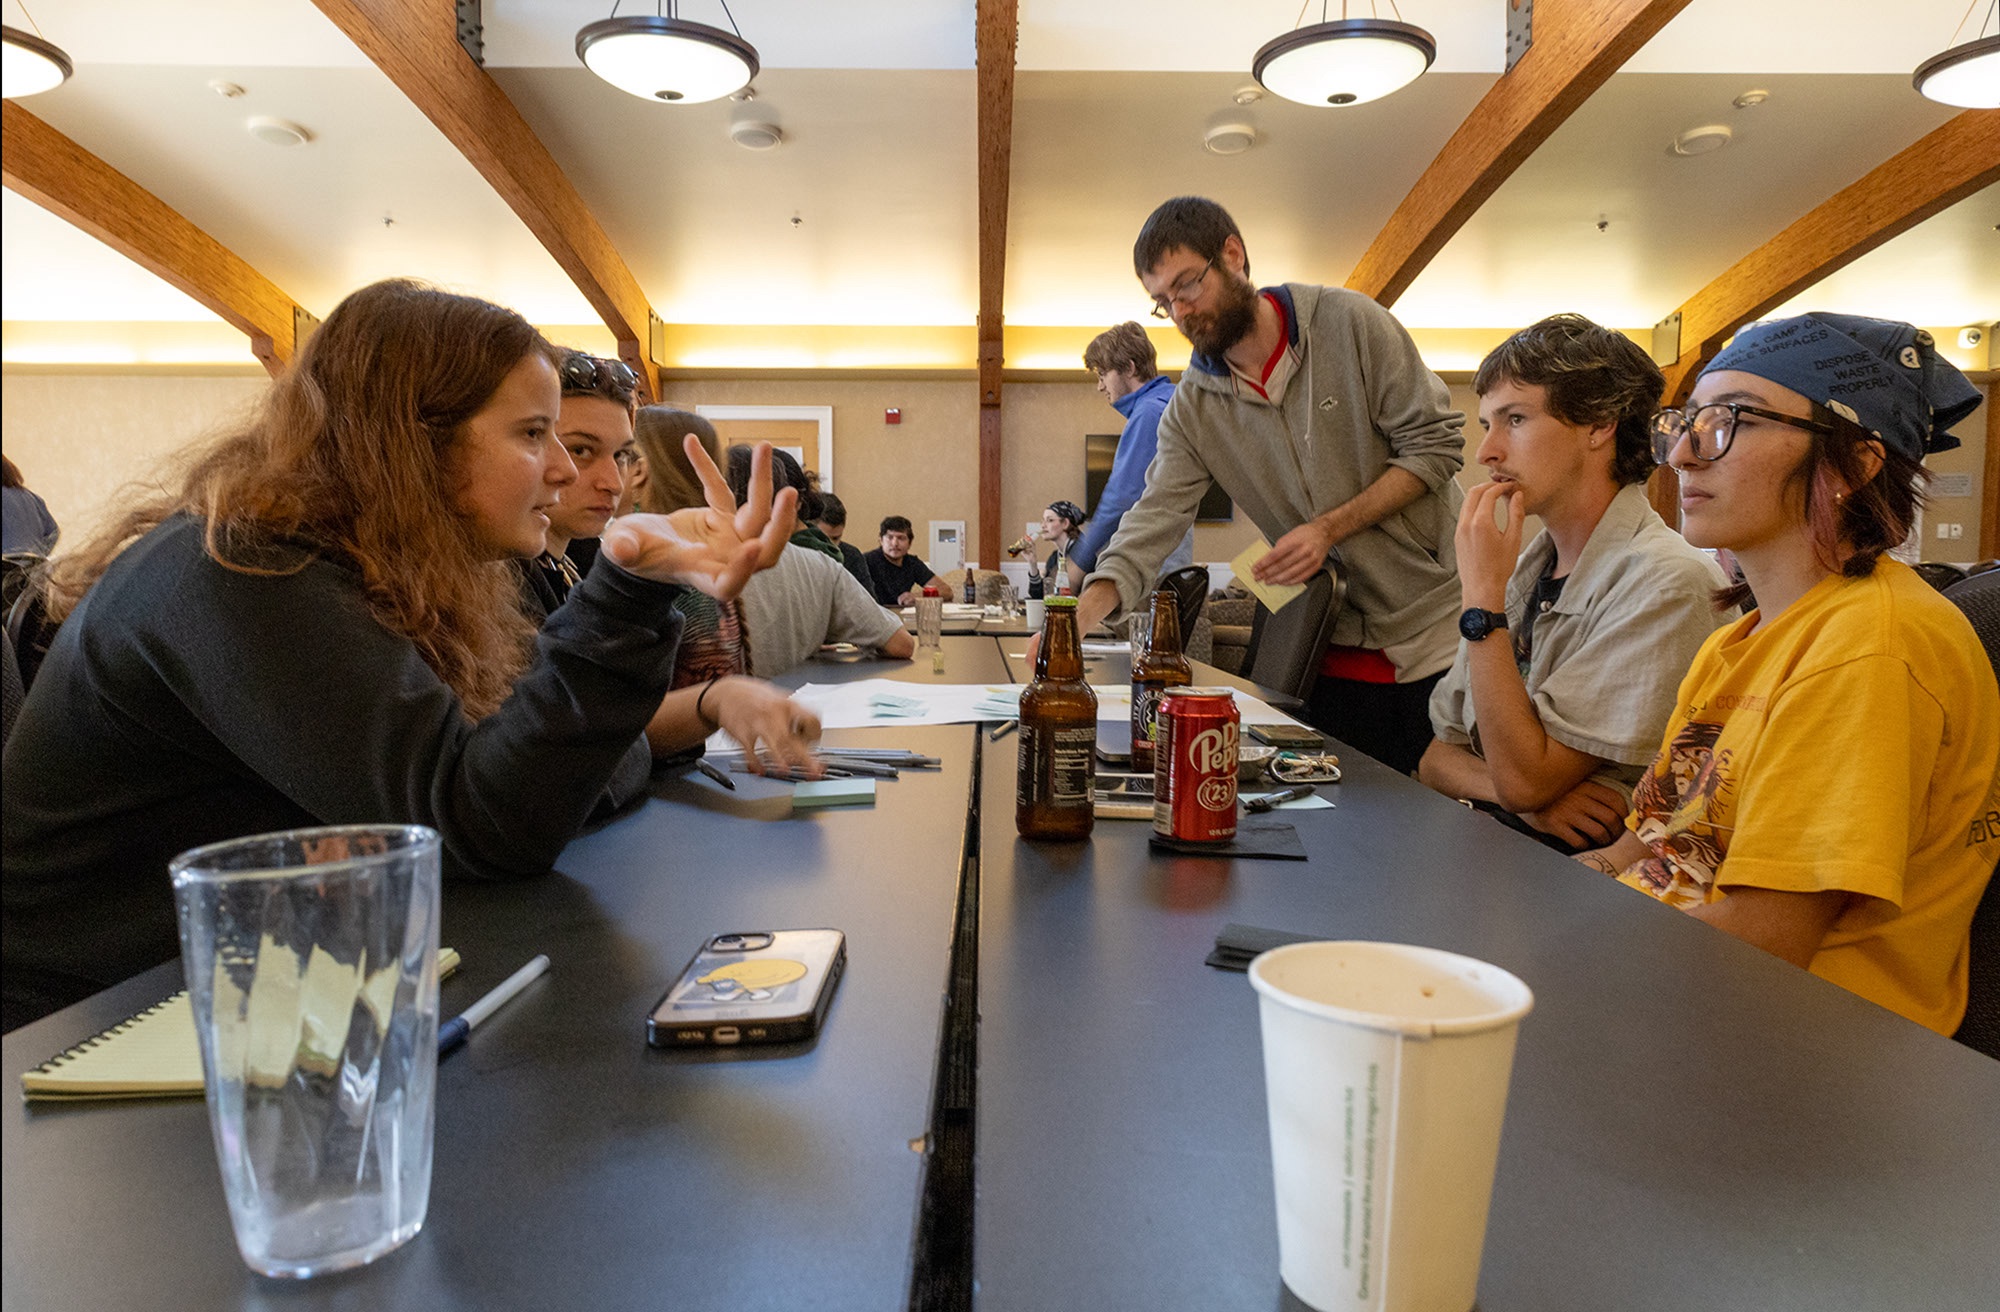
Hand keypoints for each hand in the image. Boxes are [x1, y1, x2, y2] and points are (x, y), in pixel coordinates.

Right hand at [600, 436, 796, 600]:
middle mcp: (724, 558)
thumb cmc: (633, 554)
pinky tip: (690, 442)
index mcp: (703, 576)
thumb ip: (624, 548)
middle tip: (788, 494)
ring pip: (757, 514)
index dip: (743, 569)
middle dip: (780, 525)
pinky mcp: (722, 517)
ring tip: (762, 447)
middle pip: (765, 550)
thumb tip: (619, 549)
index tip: (753, 547)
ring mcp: (728, 537)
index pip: (731, 582)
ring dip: (762, 482)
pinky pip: (722, 490)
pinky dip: (707, 467)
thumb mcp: (625, 549)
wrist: (638, 546)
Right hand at [708, 677, 821, 776]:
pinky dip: (755, 762)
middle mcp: (774, 714)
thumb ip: (794, 717)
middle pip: (793, 737)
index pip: (812, 720)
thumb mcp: (779, 698)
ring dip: (779, 759)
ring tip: (785, 771)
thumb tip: (809, 738)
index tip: (813, 744)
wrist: (727, 692)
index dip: (815, 734)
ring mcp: (758, 724)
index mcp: (788, 704)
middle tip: (814, 771)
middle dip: (805, 757)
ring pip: (772, 743)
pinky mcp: (742, 733)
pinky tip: (760, 770)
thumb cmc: (755, 697)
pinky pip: (750, 751)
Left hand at [1254, 519, 1336, 586]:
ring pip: (1291, 573)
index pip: (1275, 555)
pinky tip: (1282, 582)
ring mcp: (1311, 559)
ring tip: (1269, 581)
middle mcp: (1304, 550)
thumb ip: (1279, 547)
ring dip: (1277, 579)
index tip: (1256, 568)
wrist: (1324, 533)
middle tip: (1259, 577)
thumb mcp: (1290, 535)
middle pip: (1282, 565)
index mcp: (1295, 541)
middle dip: (1268, 573)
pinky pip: (1301, 578)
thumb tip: (1267, 560)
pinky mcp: (1316, 566)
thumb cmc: (1306, 533)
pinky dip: (1290, 582)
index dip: (1264, 563)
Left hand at [1454, 481, 1522, 610]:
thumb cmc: (1499, 568)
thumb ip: (1516, 514)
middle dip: (1488, 486)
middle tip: (1502, 487)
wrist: (1481, 588)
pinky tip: (1485, 511)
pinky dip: (1473, 506)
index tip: (1511, 486)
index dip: (1501, 486)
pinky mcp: (1457, 537)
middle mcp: (1466, 523)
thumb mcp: (1514, 539)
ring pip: (1466, 502)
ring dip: (1479, 495)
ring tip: (1495, 496)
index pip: (1489, 493)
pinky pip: (1463, 513)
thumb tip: (1518, 495)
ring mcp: (1459, 530)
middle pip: (1474, 492)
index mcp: (1481, 522)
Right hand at [1524, 778, 1628, 849]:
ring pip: (1598, 832)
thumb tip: (1619, 805)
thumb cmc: (1555, 793)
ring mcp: (1567, 813)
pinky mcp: (1556, 825)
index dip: (1624, 814)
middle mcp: (1579, 799)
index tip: (1623, 821)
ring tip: (1601, 841)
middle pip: (1610, 819)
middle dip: (1616, 831)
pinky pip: (1579, 841)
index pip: (1616, 801)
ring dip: (1604, 840)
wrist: (1523, 794)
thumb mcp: (1574, 784)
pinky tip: (1583, 842)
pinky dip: (1585, 845)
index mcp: (1586, 786)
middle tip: (1614, 835)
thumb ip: (1593, 791)